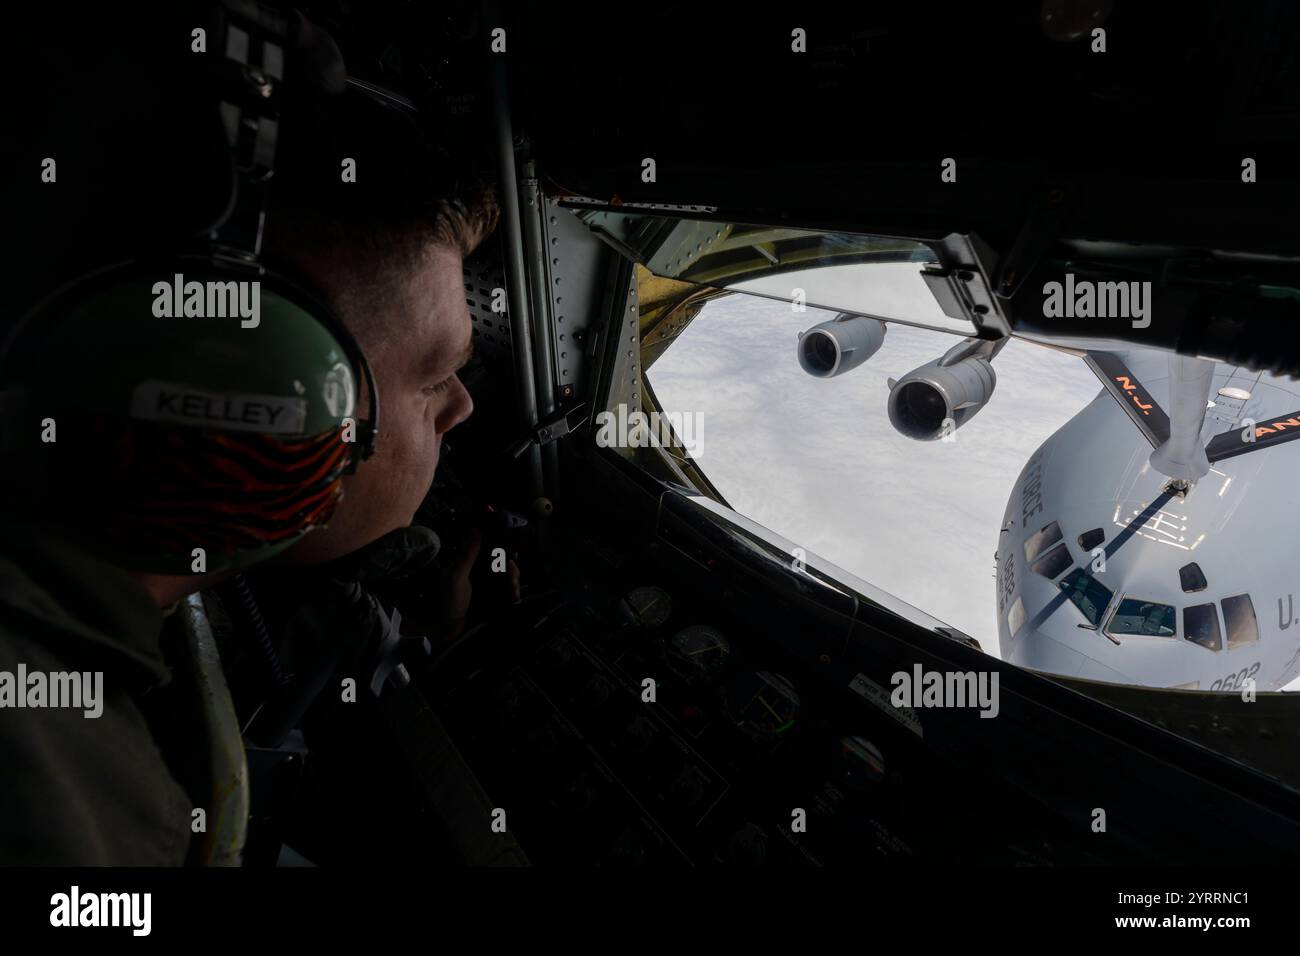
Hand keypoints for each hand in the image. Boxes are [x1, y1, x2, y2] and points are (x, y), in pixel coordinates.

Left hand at [435, 527, 520, 643]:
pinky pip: (508, 595)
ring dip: (514, 581)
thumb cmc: (446, 601)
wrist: (444, 631)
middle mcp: (480, 574)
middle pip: (503, 565)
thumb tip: (476, 529)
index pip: (491, 550)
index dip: (502, 549)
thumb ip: (467, 554)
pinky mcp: (493, 602)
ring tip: (513, 587)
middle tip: (512, 574)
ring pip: (508, 579)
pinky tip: (514, 596)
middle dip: (512, 567)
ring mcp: (487, 588)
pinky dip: (513, 594)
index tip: (511, 551)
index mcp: (471, 564)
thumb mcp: (456, 576)